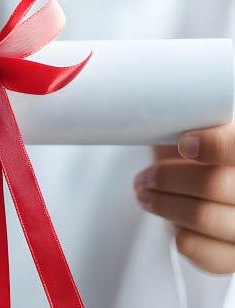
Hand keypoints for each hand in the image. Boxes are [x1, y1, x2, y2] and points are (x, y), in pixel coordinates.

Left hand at [135, 124, 234, 273]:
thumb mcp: (207, 125)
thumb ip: (200, 120)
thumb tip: (170, 108)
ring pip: (202, 217)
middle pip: (213, 183)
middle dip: (166, 177)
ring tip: (146, 194)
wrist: (214, 181)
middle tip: (146, 175)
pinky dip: (180, 234)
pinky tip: (174, 221)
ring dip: (162, 203)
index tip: (184, 142)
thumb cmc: (207, 151)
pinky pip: (205, 253)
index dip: (213, 145)